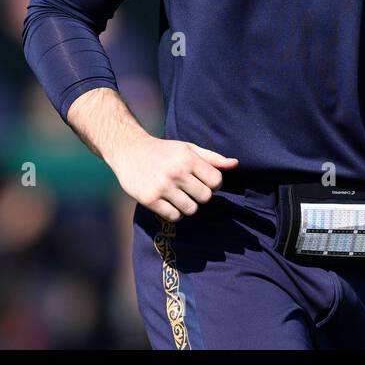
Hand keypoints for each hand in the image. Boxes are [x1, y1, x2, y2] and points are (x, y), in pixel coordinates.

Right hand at [110, 130, 238, 221]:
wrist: (129, 150)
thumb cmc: (164, 150)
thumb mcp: (188, 148)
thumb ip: (212, 158)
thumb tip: (235, 164)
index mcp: (188, 158)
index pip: (216, 182)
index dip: (213, 184)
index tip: (203, 181)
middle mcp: (176, 173)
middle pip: (205, 198)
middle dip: (200, 195)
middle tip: (189, 188)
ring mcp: (162, 187)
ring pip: (191, 209)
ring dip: (187, 205)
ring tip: (178, 195)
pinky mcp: (149, 199)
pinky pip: (174, 216)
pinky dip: (174, 213)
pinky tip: (167, 202)